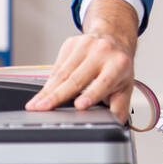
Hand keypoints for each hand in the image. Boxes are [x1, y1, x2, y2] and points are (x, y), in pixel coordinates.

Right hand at [25, 0, 138, 123]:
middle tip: (43, 109)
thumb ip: (120, 107)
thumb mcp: (125, 86)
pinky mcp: (72, 43)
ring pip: (62, 73)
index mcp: (118, 65)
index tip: (80, 105)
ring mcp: (86, 45)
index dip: (91, 94)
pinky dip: (49, 82)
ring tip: (36, 105)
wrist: (114, 39)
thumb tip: (115, 124)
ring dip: (47, 91)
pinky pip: (56, 66)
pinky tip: (42, 93)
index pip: (104, 82)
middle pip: (76, 78)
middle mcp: (103, 52)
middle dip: (57, 96)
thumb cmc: (118, 66)